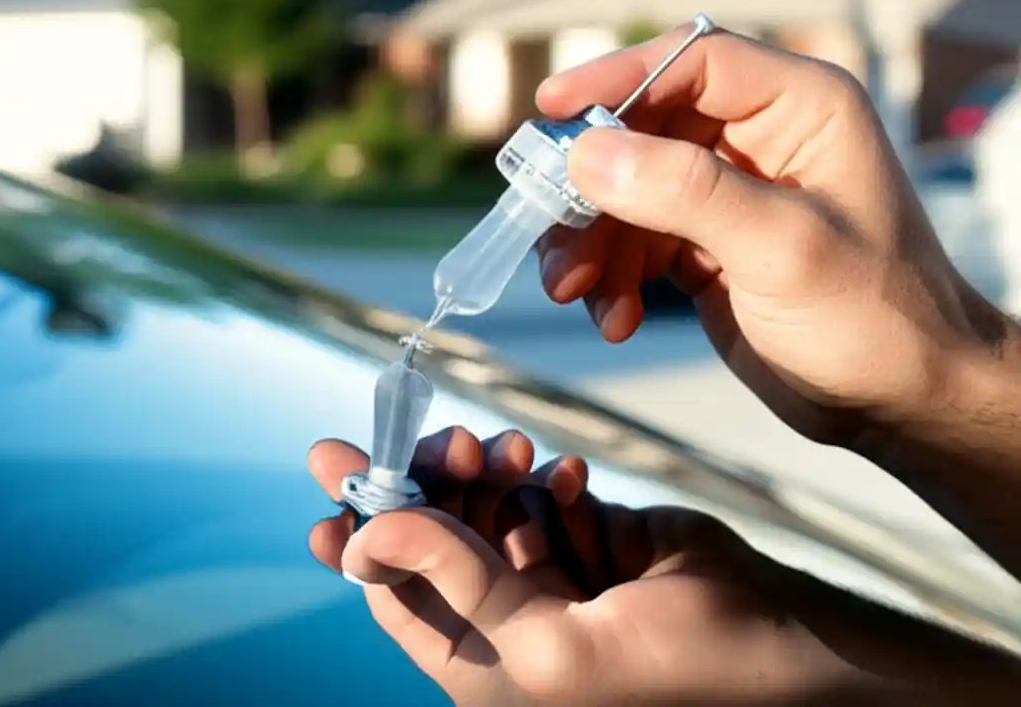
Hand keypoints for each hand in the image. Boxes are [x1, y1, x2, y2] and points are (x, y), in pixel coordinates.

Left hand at [308, 429, 1020, 705]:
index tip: (326, 473)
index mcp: (479, 662)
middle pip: (434, 533)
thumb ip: (454, 583)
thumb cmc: (670, 671)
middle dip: (430, 480)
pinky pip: (544, 492)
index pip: (392, 589)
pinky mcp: (592, 536)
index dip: (355, 532)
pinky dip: (548, 476)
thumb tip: (362, 534)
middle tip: (440, 439)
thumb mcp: (546, 646)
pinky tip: (571, 478)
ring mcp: (549, 574)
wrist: (786, 646)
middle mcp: (503, 618)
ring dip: (487, 469)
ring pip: (485, 502)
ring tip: (507, 454)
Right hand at [534, 24, 1010, 447]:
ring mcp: (726, 195)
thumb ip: (688, 194)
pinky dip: (610, 279)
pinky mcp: (703, 246)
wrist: (899, 403)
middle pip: (641, 132)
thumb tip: (590, 156)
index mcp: (799, 110)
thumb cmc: (877, 319)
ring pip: (623, 191)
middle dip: (589, 187)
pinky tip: (617, 318)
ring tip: (576, 292)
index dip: (618, 79)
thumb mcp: (783, 249)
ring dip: (589, 243)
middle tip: (553, 233)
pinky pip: (630, 243)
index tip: (554, 110)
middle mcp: (757, 141)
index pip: (694, 63)